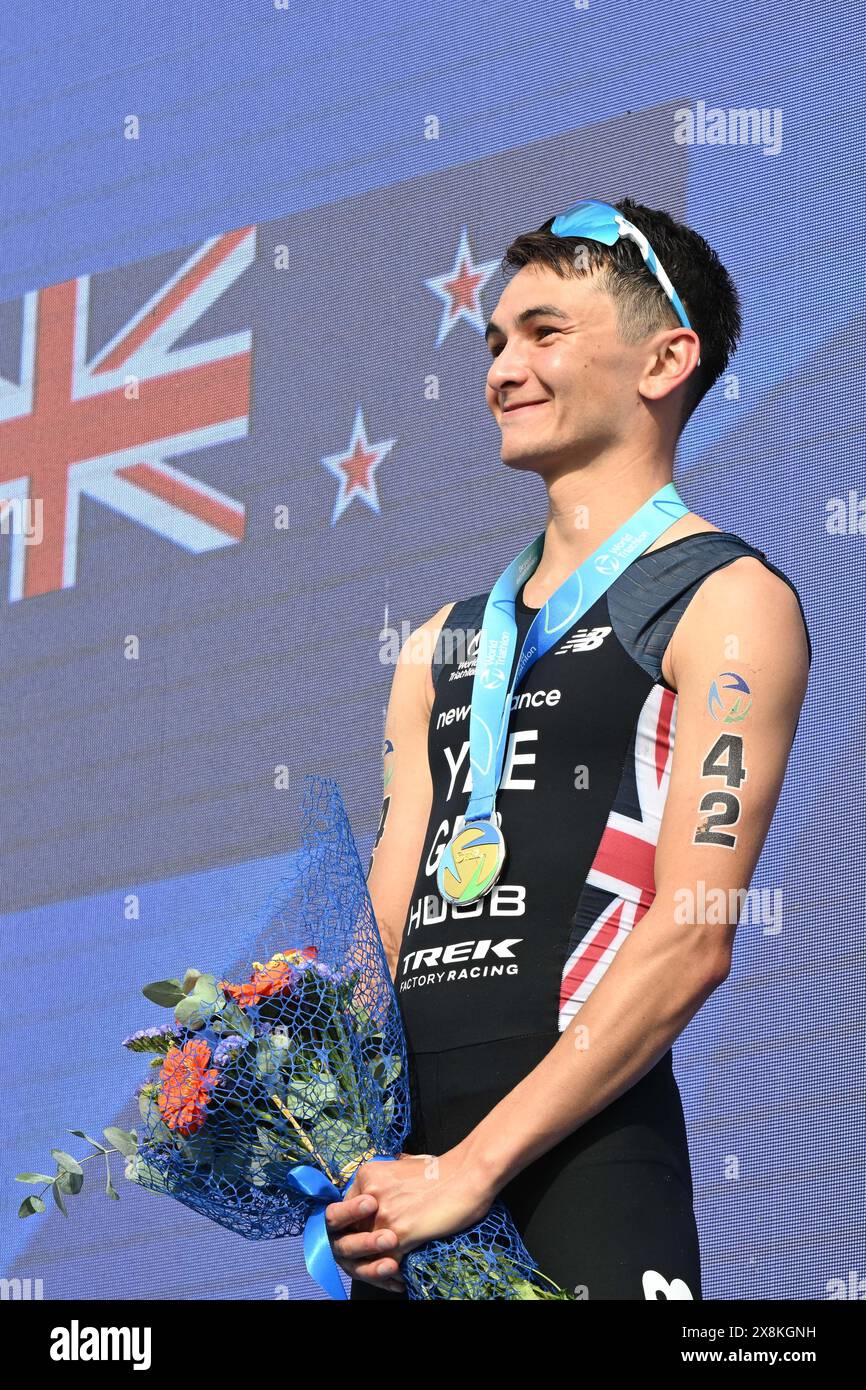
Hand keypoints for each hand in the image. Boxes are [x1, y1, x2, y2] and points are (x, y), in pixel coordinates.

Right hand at [324, 1190, 404, 1293]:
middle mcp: (341, 1239)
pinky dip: (385, 1281)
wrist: (412, 1211)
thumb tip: (388, 1175)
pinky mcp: (366, 1272)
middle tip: (389, 1238)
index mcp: (341, 1215)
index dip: (350, 1211)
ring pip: (357, 1267)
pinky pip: (373, 1281)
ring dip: (374, 1268)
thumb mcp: (379, 1181)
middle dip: (366, 1243)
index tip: (371, 1203)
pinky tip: (400, 1282)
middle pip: (345, 1244)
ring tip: (393, 1265)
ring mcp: (351, 1259)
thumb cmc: (395, 1191)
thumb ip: (374, 1183)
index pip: (335, 1215)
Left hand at [347, 1148, 494, 1263]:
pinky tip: (400, 1276)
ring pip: (366, 1250)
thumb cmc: (442, 1171)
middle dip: (359, 1247)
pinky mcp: (400, 1234)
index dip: (354, 1225)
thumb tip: (377, 1196)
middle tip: (373, 1255)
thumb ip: (385, 1182)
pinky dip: (391, 1273)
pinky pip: (386, 1262)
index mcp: (368, 1175)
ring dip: (373, 1263)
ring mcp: (383, 1215)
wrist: (468, 1174)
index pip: (345, 1209)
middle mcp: (370, 1194)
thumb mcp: (402, 1166)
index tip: (366, 1234)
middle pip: (350, 1231)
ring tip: (387, 1267)